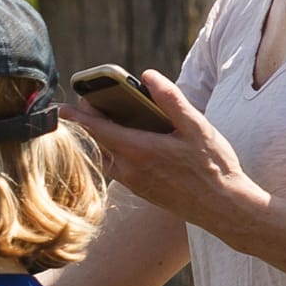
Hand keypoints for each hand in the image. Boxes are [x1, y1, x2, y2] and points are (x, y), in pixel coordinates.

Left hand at [61, 68, 261, 236]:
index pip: (98, 129)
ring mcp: (135, 184)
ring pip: (107, 157)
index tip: (61, 108)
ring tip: (109, 120)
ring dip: (103, 139)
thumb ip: (171, 100)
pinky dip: (115, 153)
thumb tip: (148, 76)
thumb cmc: (214, 167)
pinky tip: (131, 143)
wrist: (224, 209)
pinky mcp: (143, 193)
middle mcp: (130, 170)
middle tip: (90, 102)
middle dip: (91, 121)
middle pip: (99, 141)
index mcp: (139, 150)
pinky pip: (118, 169)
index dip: (78, 116)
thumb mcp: (197, 127)